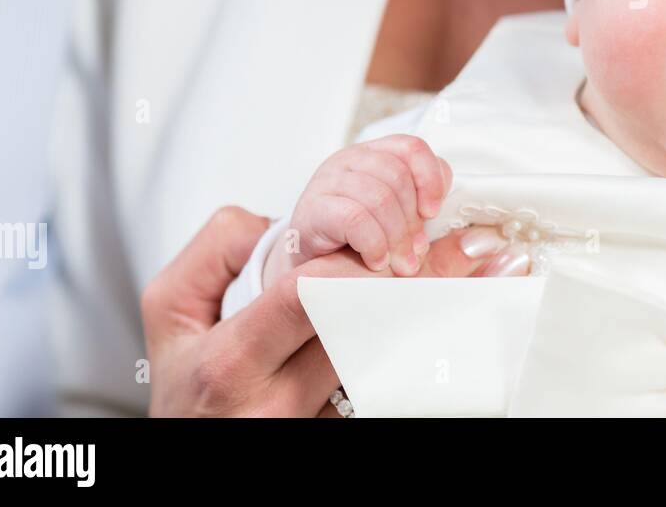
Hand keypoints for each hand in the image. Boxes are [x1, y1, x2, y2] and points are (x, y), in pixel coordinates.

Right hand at [141, 207, 521, 416]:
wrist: (196, 450)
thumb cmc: (186, 386)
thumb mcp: (170, 310)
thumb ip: (216, 247)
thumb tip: (276, 215)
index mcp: (234, 360)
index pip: (307, 299)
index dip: (357, 265)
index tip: (394, 240)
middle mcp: (279, 400)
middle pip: (368, 330)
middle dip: (423, 280)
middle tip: (475, 243)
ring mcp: (316, 425)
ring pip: (394, 363)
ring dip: (446, 311)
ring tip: (494, 268)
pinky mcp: (343, 436)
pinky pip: (398, 389)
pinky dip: (439, 351)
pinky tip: (476, 319)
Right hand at [265, 135, 451, 286]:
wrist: (308, 274)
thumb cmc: (363, 249)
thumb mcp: (407, 235)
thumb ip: (442, 234)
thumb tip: (488, 241)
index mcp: (377, 156)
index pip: (412, 147)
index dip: (431, 178)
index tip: (434, 214)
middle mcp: (351, 161)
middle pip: (398, 175)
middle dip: (413, 221)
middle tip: (415, 255)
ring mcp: (328, 182)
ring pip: (378, 196)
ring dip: (396, 237)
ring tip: (399, 265)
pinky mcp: (312, 209)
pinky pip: (354, 218)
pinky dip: (373, 243)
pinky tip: (376, 261)